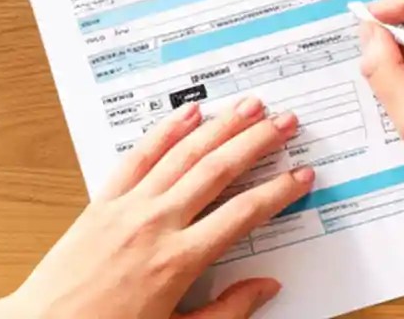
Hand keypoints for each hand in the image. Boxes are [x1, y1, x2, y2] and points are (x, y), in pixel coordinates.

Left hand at [10, 97, 313, 318]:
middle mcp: (156, 225)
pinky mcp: (102, 202)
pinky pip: (139, 156)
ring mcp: (128, 208)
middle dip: (257, 142)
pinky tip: (187, 114)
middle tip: (285, 122)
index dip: (279, 191)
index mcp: (179, 262)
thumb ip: (227, 311)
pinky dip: (165, 131)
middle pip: (218, 170)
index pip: (243, 214)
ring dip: (220, 126)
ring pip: (183, 154)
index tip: (301, 174)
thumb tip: (265, 287)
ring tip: (248, 106)